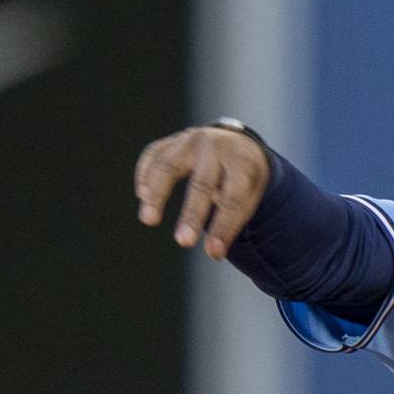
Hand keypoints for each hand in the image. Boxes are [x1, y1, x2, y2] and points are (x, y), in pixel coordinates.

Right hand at [133, 123, 272, 257]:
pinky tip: (143, 196)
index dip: (223, 226)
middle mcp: (215, 147)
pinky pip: (153, 154)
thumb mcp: (250, 195)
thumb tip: (213, 252)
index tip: (213, 253)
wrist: (237, 142)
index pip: (233, 197)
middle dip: (192, 214)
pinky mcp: (172, 141)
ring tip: (148, 219)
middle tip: (184, 242)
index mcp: (241, 162)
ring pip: (168, 164)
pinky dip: (145, 175)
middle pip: (202, 182)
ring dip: (157, 193)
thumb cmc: (243, 178)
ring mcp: (191, 139)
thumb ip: (233, 220)